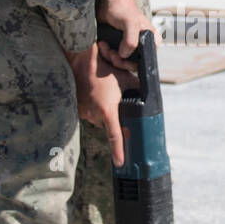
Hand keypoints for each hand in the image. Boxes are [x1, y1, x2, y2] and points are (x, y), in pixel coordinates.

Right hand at [64, 43, 133, 165]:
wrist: (82, 60)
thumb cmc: (106, 69)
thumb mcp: (126, 79)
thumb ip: (137, 91)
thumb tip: (147, 98)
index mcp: (108, 110)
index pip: (115, 136)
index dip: (118, 151)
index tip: (120, 163)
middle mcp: (94, 114)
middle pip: (108, 126)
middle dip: (114, 120)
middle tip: (116, 105)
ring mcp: (84, 112)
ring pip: (99, 119)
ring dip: (104, 112)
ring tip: (104, 94)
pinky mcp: (77, 108)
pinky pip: (89, 113)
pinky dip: (94, 108)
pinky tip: (97, 94)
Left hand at [95, 0, 159, 73]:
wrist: (106, 0)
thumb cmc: (122, 6)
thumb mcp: (130, 22)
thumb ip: (131, 39)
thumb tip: (125, 55)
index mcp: (151, 39)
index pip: (147, 60)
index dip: (133, 63)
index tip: (121, 58)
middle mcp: (142, 43)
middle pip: (133, 64)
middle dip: (120, 61)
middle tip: (110, 54)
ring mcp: (129, 45)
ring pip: (122, 61)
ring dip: (110, 57)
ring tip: (104, 46)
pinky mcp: (118, 45)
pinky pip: (113, 56)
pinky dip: (106, 53)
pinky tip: (102, 44)